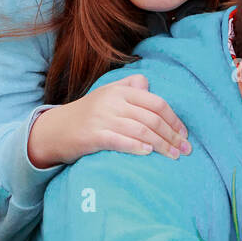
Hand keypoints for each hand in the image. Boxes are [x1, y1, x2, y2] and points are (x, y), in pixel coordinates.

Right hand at [27, 74, 190, 168]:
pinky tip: (149, 153)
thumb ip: (129, 87)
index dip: (174, 119)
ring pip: (140, 130)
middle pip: (152, 118)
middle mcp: (113, 101)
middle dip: (172, 135)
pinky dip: (137, 146)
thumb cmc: (88, 114)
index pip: (156, 102)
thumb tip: (149, 84)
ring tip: (174, 155)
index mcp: (120, 90)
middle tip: (185, 149)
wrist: (55, 130)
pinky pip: (120, 141)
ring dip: (161, 145)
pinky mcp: (93, 135)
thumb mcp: (108, 94)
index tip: (184, 134)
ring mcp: (102, 118)